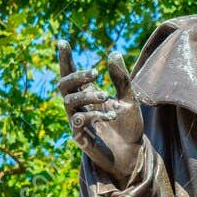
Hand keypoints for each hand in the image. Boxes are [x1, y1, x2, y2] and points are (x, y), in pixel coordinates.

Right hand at [58, 39, 144, 183]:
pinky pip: (79, 122)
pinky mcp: (80, 138)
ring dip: (87, 96)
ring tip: (106, 95)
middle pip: (64, 86)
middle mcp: (79, 107)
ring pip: (68, 102)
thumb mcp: (129, 99)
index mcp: (88, 95)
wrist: (134, 154)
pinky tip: (111, 116)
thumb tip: (113, 53)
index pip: (71, 75)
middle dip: (76, 76)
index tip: (63, 42)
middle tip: (94, 72)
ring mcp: (78, 123)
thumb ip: (121, 79)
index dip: (65, 59)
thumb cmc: (129, 127)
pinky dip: (94, 115)